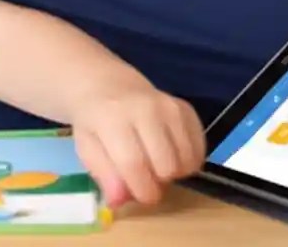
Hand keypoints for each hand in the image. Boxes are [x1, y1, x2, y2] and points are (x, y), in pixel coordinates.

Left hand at [69, 85, 204, 208]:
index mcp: (112, 118)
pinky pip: (199, 148)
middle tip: (145, 177)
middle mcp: (145, 108)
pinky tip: (170, 154)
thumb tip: (120, 202)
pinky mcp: (186, 108)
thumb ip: (104, 175)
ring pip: (186, 160)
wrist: (106, 84)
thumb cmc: (94, 120)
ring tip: (156, 165)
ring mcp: (169, 106)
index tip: (140, 197)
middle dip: (157, 182)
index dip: (140, 190)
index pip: (134, 163)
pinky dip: (188, 160)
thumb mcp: (87, 147)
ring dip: (174, 172)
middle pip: (166, 165)